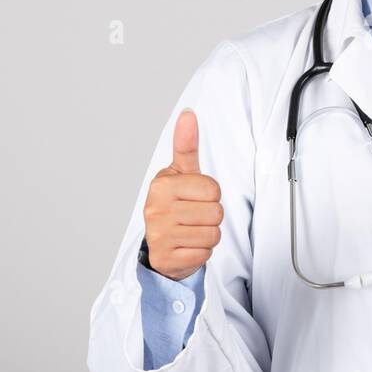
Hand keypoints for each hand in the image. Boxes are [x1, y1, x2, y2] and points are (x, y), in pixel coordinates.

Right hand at [143, 109, 222, 280]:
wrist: (161, 244)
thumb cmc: (176, 204)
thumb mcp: (182, 174)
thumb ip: (186, 145)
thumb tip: (188, 113)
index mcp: (162, 185)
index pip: (213, 190)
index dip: (212, 196)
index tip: (196, 198)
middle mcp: (156, 209)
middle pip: (215, 213)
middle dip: (211, 217)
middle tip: (194, 217)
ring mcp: (158, 235)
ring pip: (212, 235)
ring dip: (208, 235)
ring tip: (191, 231)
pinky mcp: (165, 258)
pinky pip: (204, 254)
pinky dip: (201, 253)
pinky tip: (187, 246)